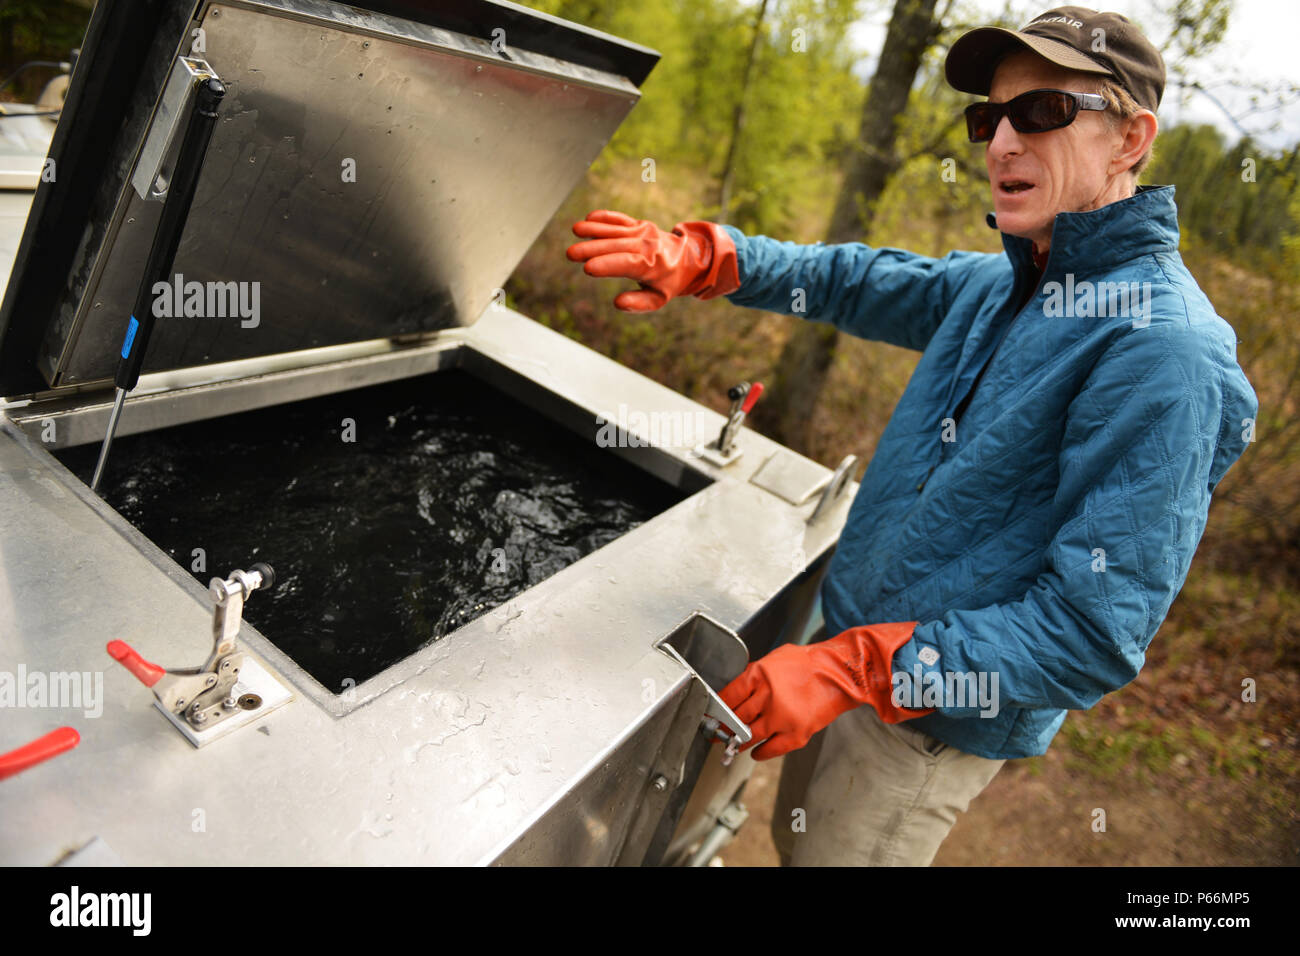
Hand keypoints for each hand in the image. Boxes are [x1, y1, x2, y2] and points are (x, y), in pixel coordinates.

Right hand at [566, 209, 739, 311]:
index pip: (626, 264)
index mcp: (652, 265)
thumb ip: (639, 304)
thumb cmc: (669, 281)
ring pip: (616, 230)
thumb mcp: (659, 299)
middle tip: (570, 253)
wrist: (688, 257)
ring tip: (575, 230)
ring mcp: (643, 231)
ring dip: (595, 230)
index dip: (607, 265)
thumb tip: (617, 304)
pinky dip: (606, 217)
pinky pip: (620, 219)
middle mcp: (647, 245)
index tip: (588, 268)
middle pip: (616, 246)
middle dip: (592, 249)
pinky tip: (589, 217)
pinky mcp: (638, 224)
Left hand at [719, 622, 931, 759]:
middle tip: (717, 732)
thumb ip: (756, 673)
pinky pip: (771, 749)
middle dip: (724, 727)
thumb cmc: (809, 663)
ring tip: (731, 744)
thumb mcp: (776, 658)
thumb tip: (737, 690)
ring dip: (737, 742)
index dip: (717, 708)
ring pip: (750, 735)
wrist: (840, 673)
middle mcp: (768, 696)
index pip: (728, 695)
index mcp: (760, 674)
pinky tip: (755, 753)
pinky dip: (760, 753)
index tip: (712, 715)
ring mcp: (782, 717)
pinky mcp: (797, 733)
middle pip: (736, 717)